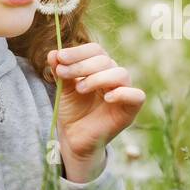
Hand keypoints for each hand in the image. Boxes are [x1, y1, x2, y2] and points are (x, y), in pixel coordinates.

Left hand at [47, 42, 145, 177]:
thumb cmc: (72, 111)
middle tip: (62, 73)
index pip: (95, 50)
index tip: (60, 57)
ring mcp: (124, 93)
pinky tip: (107, 98)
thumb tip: (52, 53)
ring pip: (121, 74)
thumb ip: (60, 71)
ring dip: (98, 78)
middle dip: (81, 65)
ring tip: (80, 88)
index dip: (78, 51)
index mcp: (100, 68)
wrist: (74, 139)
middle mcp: (114, 77)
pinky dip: (123, 94)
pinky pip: (137, 96)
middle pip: (105, 60)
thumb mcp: (63, 89)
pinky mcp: (130, 110)